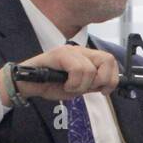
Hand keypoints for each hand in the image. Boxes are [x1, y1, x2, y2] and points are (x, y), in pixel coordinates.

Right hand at [2, 44, 118, 104]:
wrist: (29, 85)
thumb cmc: (51, 85)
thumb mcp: (78, 87)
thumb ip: (92, 84)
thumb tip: (106, 85)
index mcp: (86, 57)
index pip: (111, 61)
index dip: (112, 78)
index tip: (103, 91)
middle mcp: (80, 51)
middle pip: (107, 59)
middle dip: (102, 80)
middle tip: (89, 89)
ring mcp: (70, 51)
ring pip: (90, 69)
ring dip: (81, 85)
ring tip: (70, 87)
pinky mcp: (59, 54)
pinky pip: (77, 69)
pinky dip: (73, 83)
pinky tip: (64, 85)